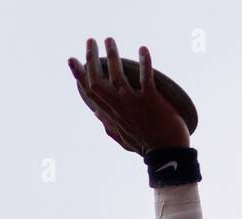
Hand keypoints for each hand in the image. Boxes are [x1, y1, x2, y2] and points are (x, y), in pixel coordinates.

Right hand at [67, 38, 190, 154]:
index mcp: (112, 115)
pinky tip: (143, 49)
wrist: (168, 154)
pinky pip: (146, 78)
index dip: (79, 75)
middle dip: (92, 59)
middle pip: (98, 80)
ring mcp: (134, 103)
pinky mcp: (151, 101)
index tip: (72, 59)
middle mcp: (119, 107)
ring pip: (118, 76)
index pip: (90, 92)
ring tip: (110, 40)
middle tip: (91, 41)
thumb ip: (109, 125)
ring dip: (113, 55)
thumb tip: (95, 113)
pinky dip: (145, 62)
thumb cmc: (147, 146)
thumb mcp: (123, 139)